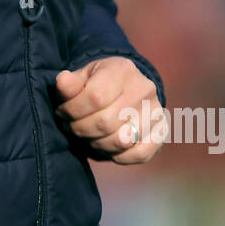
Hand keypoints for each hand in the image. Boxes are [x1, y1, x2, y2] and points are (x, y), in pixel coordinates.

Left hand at [52, 56, 166, 164]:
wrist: (124, 89)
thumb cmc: (97, 84)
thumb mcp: (81, 78)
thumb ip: (69, 83)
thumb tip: (62, 81)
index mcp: (122, 68)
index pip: (94, 96)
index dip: (72, 110)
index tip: (62, 113)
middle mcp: (144, 88)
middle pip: (105, 122)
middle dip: (80, 129)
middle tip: (71, 127)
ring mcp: (156, 111)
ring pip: (122, 140)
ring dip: (97, 144)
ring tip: (87, 136)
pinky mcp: (162, 131)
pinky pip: (141, 154)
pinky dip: (120, 157)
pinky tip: (107, 148)